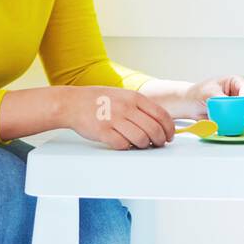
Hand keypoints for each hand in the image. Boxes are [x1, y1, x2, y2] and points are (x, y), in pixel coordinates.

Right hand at [62, 86, 176, 149]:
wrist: (73, 103)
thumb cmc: (99, 100)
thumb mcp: (123, 95)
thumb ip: (140, 106)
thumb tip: (159, 121)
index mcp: (134, 97)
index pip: (161, 115)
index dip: (169, 128)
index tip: (170, 135)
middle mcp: (126, 108)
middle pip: (154, 129)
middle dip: (161, 140)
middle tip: (160, 143)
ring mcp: (114, 119)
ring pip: (141, 139)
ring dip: (145, 145)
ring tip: (143, 145)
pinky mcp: (103, 132)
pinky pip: (123, 145)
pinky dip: (128, 148)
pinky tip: (127, 145)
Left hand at [180, 76, 243, 127]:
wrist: (191, 104)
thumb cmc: (198, 93)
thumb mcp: (209, 92)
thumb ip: (221, 98)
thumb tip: (231, 107)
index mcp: (236, 81)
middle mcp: (241, 92)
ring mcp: (242, 104)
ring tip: (243, 125)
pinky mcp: (239, 114)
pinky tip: (240, 127)